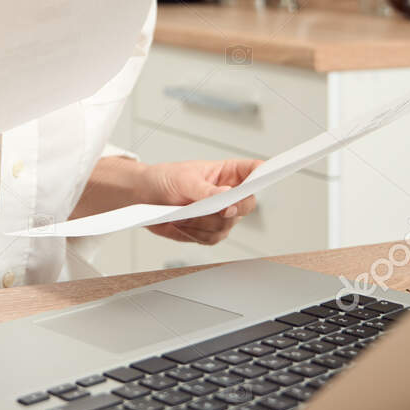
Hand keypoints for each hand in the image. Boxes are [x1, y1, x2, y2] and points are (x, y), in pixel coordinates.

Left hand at [138, 158, 262, 244]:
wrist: (144, 197)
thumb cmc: (165, 179)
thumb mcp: (184, 179)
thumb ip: (205, 190)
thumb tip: (226, 197)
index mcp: (227, 173)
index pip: (253, 171)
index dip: (263, 173)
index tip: (265, 174)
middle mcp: (229, 195)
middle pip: (247, 204)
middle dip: (232, 208)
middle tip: (219, 208)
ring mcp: (220, 215)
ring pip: (227, 225)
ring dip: (204, 222)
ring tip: (183, 214)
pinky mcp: (208, 232)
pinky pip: (211, 238)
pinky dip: (195, 233)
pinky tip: (181, 224)